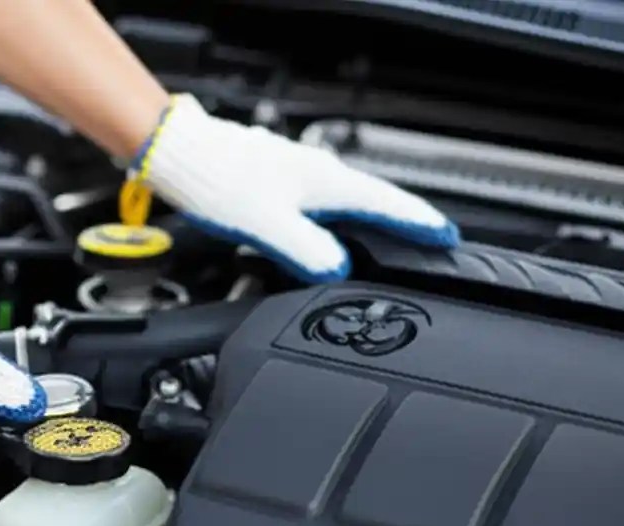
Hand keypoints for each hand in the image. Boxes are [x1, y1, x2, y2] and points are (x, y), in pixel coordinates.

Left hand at [137, 94, 459, 282]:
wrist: (176, 155)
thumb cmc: (216, 180)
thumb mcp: (265, 225)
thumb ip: (305, 252)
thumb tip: (335, 272)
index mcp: (325, 182)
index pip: (387, 204)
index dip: (419, 224)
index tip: (447, 238)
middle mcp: (314, 175)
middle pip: (369, 203)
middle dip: (397, 224)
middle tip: (423, 241)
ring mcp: (293, 176)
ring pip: (340, 205)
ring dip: (361, 226)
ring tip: (379, 246)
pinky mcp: (270, 182)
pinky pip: (313, 206)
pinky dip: (327, 224)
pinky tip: (316, 239)